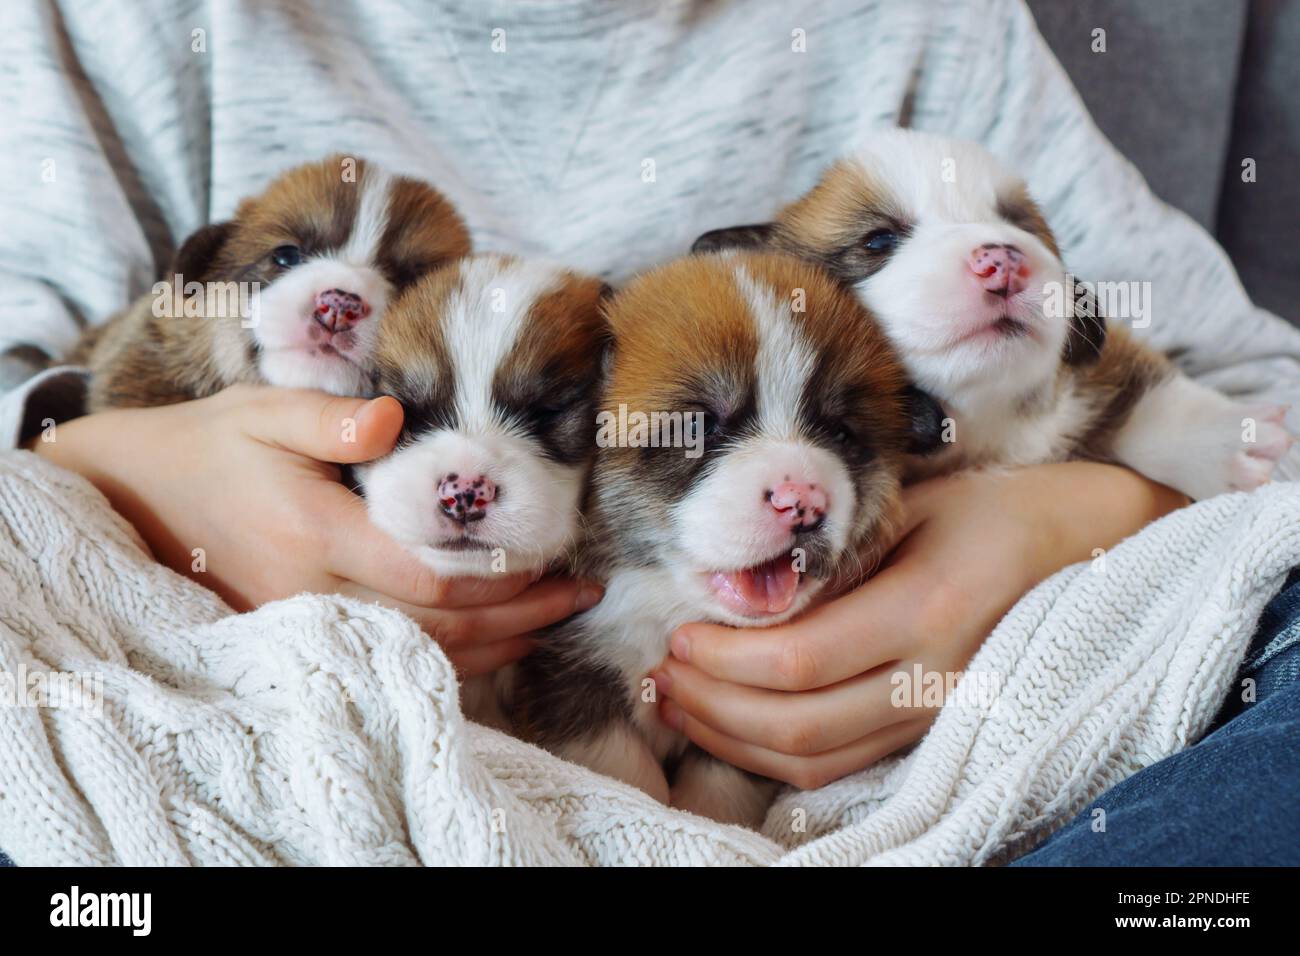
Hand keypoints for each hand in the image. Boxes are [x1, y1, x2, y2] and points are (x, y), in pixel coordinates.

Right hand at [30, 385, 601, 675]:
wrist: (143, 494)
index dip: (499, 578)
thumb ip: (329, 419)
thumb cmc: (216, 443)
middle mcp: (313, 592)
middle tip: (582, 596)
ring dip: (497, 645)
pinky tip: (496, 643)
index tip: (556, 558)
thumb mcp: (264, 409)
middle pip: (439, 628)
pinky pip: (392, 659)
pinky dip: (453, 659)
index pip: (428, 577)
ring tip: (557, 622)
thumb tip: (393, 418)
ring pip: (421, 656)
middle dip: (520, 617)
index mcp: (314, 533)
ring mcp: (306, 625)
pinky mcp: (303, 637)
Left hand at [651, 462, 1186, 788]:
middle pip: (799, 725)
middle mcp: (934, 679)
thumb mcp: (915, 507)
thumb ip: (834, 550)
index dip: (726, 660)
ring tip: (679, 701)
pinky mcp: (932, 730)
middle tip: (661, 671)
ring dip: (732, 738)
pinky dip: (775, 753)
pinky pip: (841, 763)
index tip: (678, 634)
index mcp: (927, 611)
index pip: (802, 662)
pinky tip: (733, 724)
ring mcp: (936, 715)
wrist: (1089, 549)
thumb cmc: (995, 511)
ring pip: (816, 759)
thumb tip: (741, 587)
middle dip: (713, 705)